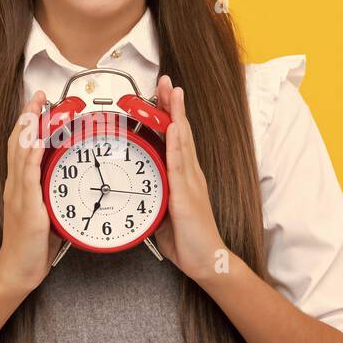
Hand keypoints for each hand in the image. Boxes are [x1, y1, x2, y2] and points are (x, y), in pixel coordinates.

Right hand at [0, 89, 63, 294]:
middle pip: (17, 143)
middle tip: (38, 96)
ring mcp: (18, 194)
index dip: (27, 125)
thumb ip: (56, 197)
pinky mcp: (25, 205)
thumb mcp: (47, 216)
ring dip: (29, 128)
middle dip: (27, 117)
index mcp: (20, 187)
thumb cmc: (33, 247)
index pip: (21, 149)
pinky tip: (36, 139)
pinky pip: (27, 174)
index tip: (37, 106)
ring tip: (37, 108)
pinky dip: (31, 153)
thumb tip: (74, 185)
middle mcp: (15, 186)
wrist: (17, 270)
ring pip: (20, 153)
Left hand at [151, 76, 226, 283]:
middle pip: (182, 132)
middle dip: (174, 105)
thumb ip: (153, 194)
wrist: (206, 261)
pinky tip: (176, 129)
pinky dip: (178, 145)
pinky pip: (180, 166)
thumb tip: (136, 187)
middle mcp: (190, 174)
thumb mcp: (162, 212)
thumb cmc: (187, 238)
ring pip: (183, 142)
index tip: (163, 93)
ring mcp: (191, 182)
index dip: (171, 114)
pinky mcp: (187, 195)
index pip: (177, 138)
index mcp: (183, 176)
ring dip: (177, 116)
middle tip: (167, 81)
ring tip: (173, 93)